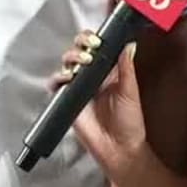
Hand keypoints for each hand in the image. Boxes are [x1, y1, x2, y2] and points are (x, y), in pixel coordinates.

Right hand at [50, 31, 147, 175]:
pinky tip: (67, 78)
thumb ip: (126, 68)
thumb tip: (129, 45)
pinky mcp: (67, 100)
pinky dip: (57, 78)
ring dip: (71, 58)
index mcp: (107, 71)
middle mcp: (91, 76)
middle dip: (80, 44)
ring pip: (66, 64)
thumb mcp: (130, 92)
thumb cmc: (129, 122)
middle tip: (90, 48)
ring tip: (82, 63)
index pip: (96, 47)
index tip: (97, 39)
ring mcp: (78, 87)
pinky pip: (56, 85)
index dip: (93, 38)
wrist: (118, 148)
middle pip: (78, 51)